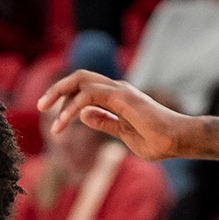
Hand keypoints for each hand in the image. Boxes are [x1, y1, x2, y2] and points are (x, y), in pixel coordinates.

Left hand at [37, 71, 195, 161]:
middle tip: (40, 106)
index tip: (54, 119)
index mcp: (118, 97)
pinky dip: (71, 109)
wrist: (179, 141)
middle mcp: (117, 89)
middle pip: (80, 78)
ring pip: (81, 80)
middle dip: (57, 89)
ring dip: (59, 94)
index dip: (66, 99)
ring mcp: (120, 91)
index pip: (85, 88)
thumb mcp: (124, 134)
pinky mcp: (121, 98)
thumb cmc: (158, 141)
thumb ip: (105, 123)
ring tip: (47, 115)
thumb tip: (83, 115)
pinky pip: (89, 96)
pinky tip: (62, 125)